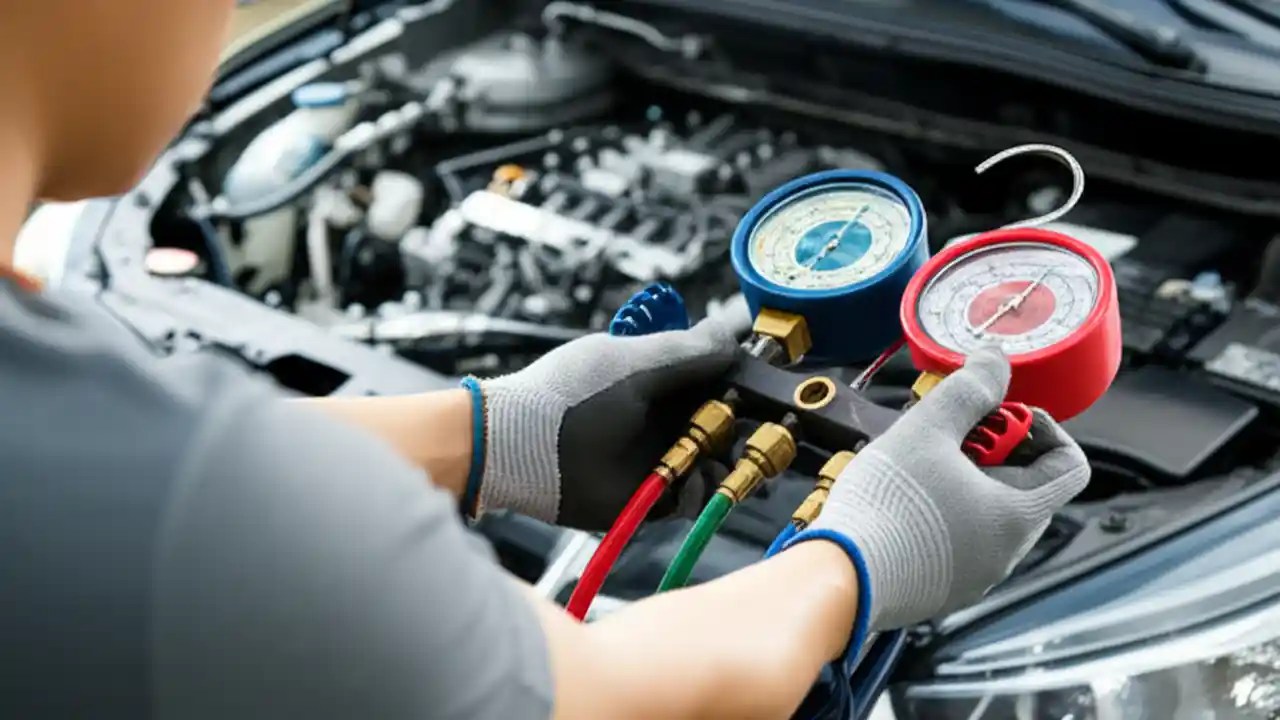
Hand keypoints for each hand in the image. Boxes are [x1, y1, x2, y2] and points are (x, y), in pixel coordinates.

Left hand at [475, 312, 742, 529]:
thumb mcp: (632, 362)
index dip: (744, 384)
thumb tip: (733, 337)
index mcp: (663, 376)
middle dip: (746, 430)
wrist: (522, 449)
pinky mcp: (653, 495)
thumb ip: (687, 350)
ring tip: (717, 463)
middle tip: (756, 434)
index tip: (765, 390)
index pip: (720, 377)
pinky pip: (695, 497)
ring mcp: (662, 456)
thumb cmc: (571, 394)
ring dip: (726, 463)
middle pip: (728, 423)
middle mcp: (667, 416)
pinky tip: (684, 485)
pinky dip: (698, 493)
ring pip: (718, 462)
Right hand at [809, 348, 1089, 630]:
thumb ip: (969, 390)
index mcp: (1020, 515)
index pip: (1071, 464)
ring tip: (916, 468)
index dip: (1041, 428)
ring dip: (965, 482)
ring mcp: (975, 577)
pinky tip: (901, 503)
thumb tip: (996, 361)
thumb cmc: (888, 505)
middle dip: (993, 452)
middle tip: (947, 438)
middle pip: (1026, 486)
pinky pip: (959, 542)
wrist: (840, 576)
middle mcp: (1007, 553)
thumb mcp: (927, 430)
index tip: (995, 417)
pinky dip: (943, 514)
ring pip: (989, 514)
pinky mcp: (941, 590)